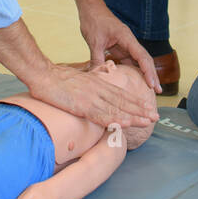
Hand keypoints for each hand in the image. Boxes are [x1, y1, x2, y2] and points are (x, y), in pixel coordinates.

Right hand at [30, 63, 158, 127]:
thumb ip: (88, 86)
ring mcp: (92, 98)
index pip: (121, 94)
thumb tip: (93, 94)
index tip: (147, 107)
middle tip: (156, 116)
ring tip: (148, 121)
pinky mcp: (83, 105)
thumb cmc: (56, 78)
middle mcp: (98, 89)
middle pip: (124, 101)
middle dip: (141, 109)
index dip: (135, 101)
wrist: (42, 74)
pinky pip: (101, 115)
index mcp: (98, 83)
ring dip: (134, 116)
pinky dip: (115, 119)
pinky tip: (125, 124)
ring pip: (117, 108)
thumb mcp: (78, 79)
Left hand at [78, 3, 159, 92]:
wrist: (91, 9)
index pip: (142, 56)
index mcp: (126, 38)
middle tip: (157, 91)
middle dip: (152, 75)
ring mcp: (125, 45)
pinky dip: (133, 71)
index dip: (148, 71)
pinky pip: (129, 61)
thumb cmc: (94, 20)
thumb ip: (97, 58)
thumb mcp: (94, 41)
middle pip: (145, 60)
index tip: (152, 84)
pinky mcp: (119, 47)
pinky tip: (135, 82)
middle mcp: (129, 42)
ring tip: (150, 89)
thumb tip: (97, 75)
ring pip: (138, 61)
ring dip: (144, 74)